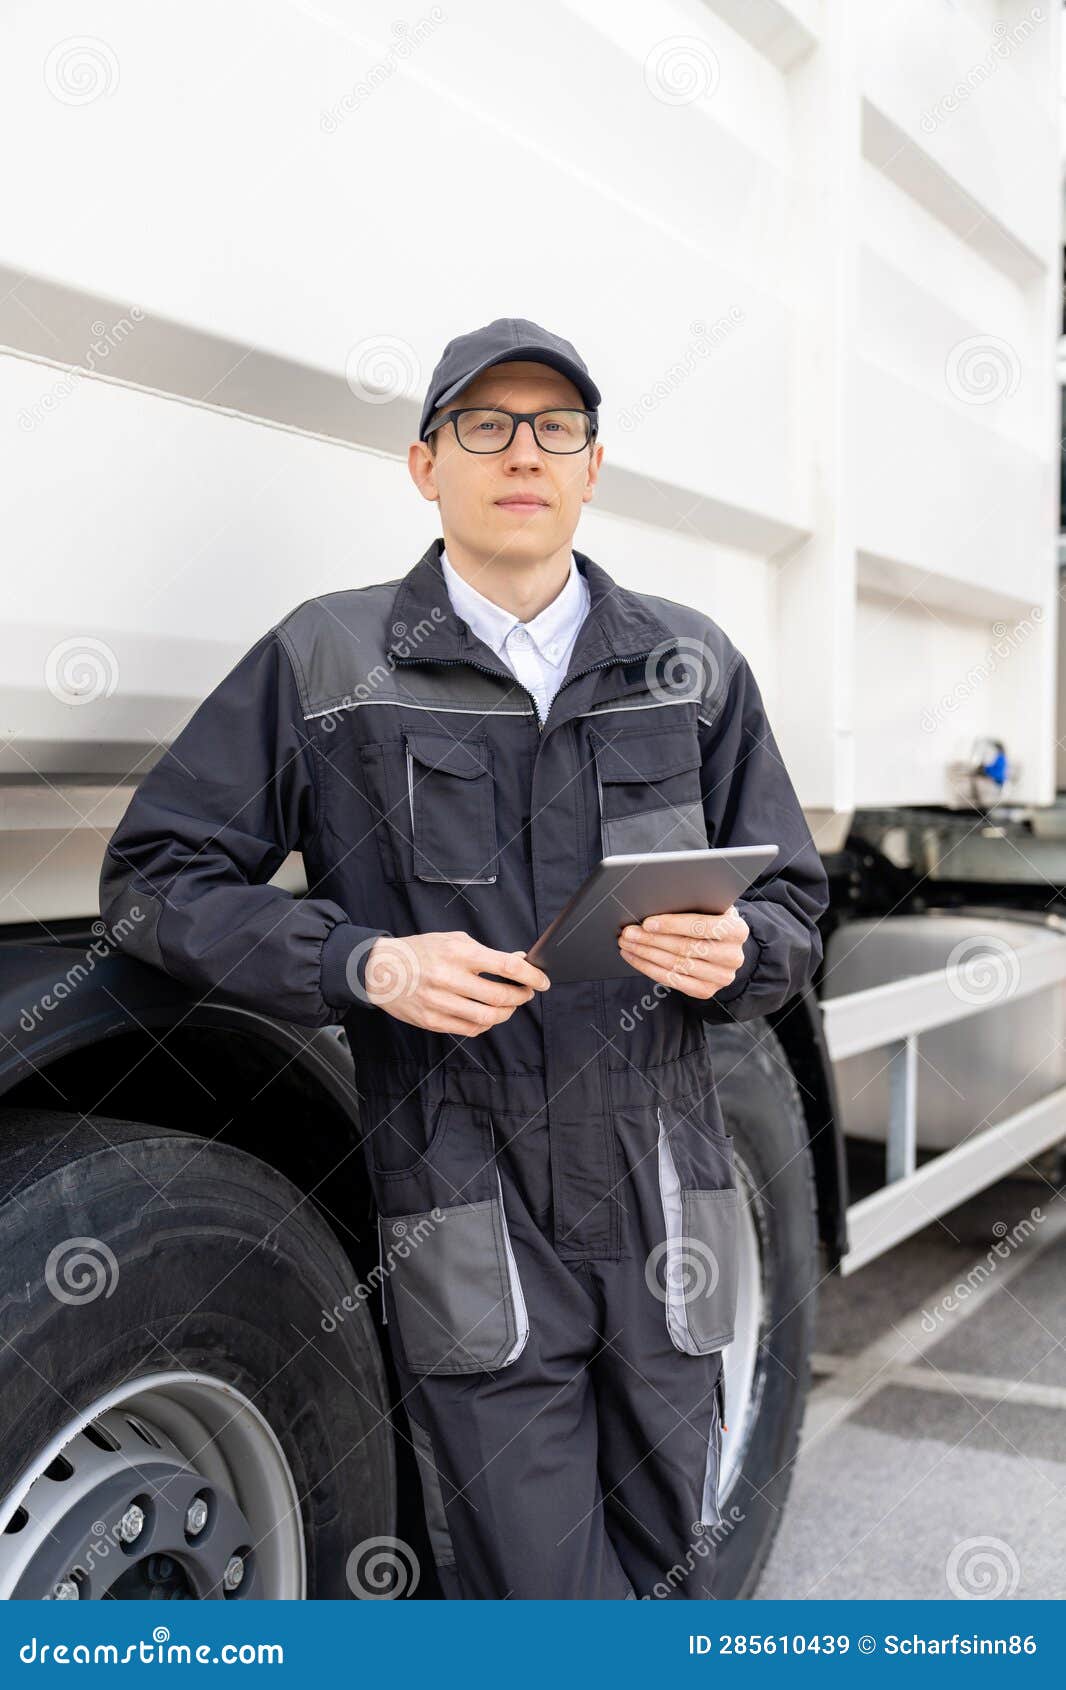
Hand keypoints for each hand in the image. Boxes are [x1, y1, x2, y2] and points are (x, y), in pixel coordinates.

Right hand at [362, 930, 550, 1034]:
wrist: (380, 969)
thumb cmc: (419, 951)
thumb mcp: (453, 940)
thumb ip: (486, 952)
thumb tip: (518, 960)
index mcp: (457, 953)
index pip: (505, 966)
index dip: (530, 975)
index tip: (542, 981)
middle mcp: (449, 978)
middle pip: (500, 996)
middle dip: (521, 996)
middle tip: (526, 993)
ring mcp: (439, 1002)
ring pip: (488, 1017)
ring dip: (506, 1013)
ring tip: (509, 1005)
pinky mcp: (432, 1021)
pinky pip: (470, 1029)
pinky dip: (486, 1024)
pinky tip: (487, 1015)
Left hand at [617, 905, 748, 1000]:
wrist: (725, 946)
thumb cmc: (711, 919)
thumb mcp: (711, 907)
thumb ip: (693, 905)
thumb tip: (656, 902)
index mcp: (736, 930)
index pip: (701, 926)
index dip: (671, 924)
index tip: (647, 923)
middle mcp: (732, 956)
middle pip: (685, 948)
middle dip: (651, 939)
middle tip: (628, 933)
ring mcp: (721, 977)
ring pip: (676, 965)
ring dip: (646, 954)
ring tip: (627, 944)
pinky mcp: (706, 990)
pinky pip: (672, 981)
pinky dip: (649, 969)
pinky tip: (635, 958)